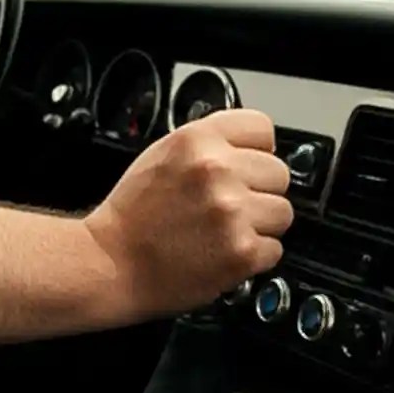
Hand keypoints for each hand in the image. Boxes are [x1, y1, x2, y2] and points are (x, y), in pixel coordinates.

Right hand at [83, 109, 293, 320]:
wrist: (110, 264)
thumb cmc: (133, 214)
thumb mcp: (165, 154)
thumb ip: (211, 144)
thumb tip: (254, 147)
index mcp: (198, 140)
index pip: (262, 128)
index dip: (258, 150)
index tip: (249, 165)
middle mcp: (218, 171)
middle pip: (279, 173)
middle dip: (260, 191)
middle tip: (230, 206)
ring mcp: (233, 212)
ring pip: (283, 212)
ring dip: (261, 226)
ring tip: (226, 231)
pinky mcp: (242, 251)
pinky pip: (274, 249)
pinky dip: (254, 257)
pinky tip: (223, 253)